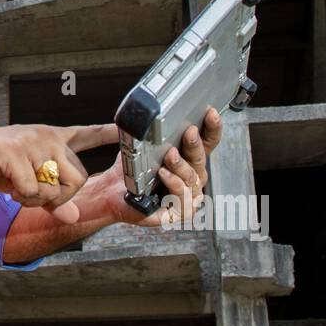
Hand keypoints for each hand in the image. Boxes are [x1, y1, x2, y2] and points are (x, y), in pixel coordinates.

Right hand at [0, 124, 115, 222]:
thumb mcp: (26, 182)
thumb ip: (51, 197)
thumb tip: (73, 217)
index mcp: (52, 138)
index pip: (86, 135)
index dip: (107, 134)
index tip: (123, 129)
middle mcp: (48, 137)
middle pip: (78, 179)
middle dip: (58, 198)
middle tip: (35, 195)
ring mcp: (33, 143)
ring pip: (58, 187)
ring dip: (38, 200)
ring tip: (20, 189)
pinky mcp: (17, 154)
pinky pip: (34, 191)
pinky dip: (21, 197)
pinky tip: (9, 186)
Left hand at [107, 107, 222, 227]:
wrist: (114, 193)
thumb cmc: (131, 172)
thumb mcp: (144, 146)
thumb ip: (157, 133)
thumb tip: (159, 113)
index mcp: (189, 160)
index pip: (207, 143)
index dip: (212, 128)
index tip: (211, 113)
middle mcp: (192, 177)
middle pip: (201, 159)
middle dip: (195, 145)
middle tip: (189, 132)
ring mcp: (187, 195)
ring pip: (192, 178)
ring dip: (181, 165)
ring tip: (169, 155)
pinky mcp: (178, 212)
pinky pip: (181, 196)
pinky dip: (173, 183)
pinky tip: (163, 174)